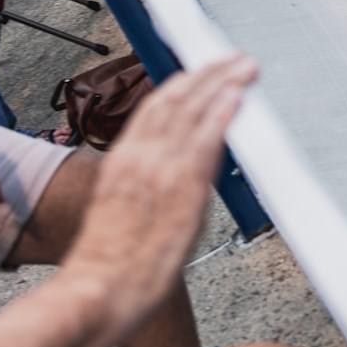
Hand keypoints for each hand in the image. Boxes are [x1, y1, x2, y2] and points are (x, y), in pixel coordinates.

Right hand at [62, 55, 256, 314]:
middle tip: (231, 59)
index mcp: (122, 160)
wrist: (102, 287)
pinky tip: (237, 96)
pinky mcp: (183, 184)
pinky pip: (207, 138)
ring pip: (194, 110)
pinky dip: (222, 113)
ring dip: (222, 83)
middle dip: (207, 75)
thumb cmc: (109, 262)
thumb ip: (145, 186)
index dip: (180, 86)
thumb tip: (173, 180)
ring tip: (244, 67)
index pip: (153, 109)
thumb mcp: (118, 210)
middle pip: (177, 100)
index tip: (198, 73)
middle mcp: (140, 155)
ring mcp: (162, 167)